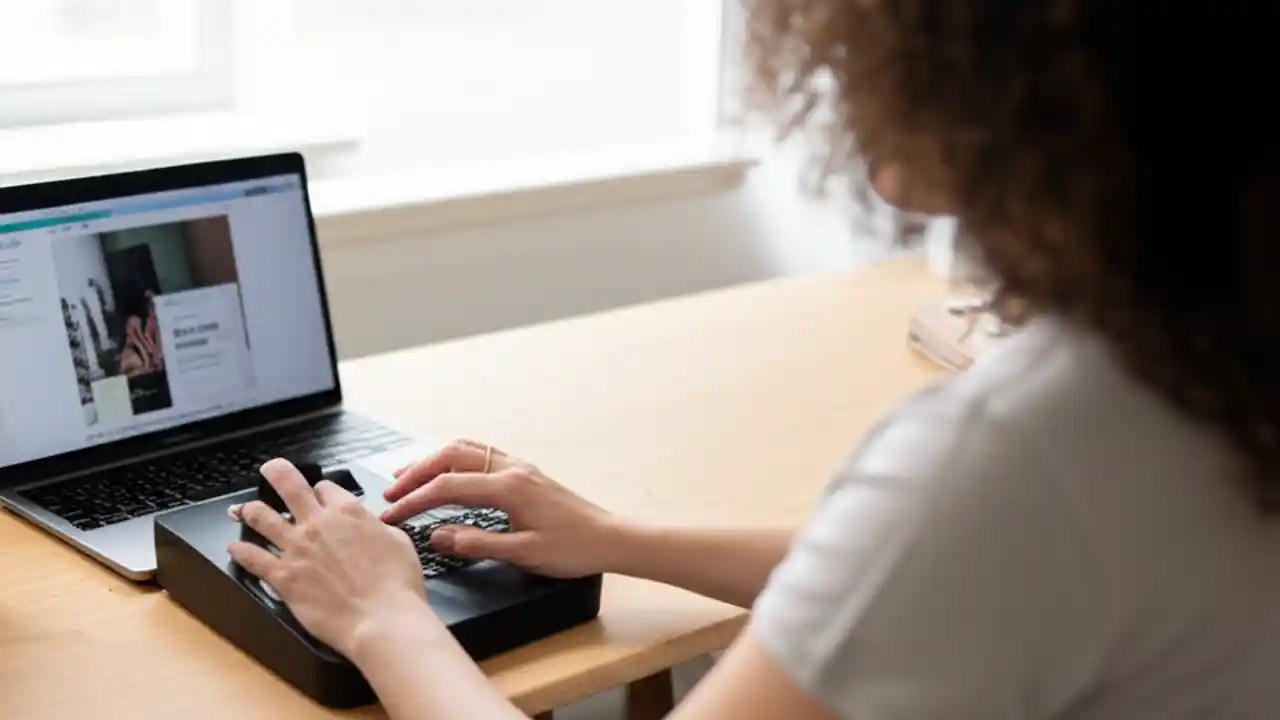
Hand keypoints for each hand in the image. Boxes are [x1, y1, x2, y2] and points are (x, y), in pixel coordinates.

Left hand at [228, 459, 435, 658]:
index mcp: (347, 512)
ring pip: (260, 517)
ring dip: (250, 511)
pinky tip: (235, 548)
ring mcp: (296, 549)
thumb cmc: (395, 585)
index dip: (322, 491)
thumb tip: (369, 524)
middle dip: (275, 473)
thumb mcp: (398, 541)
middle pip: (287, 485)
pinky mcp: (283, 576)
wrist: (381, 619)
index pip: (325, 487)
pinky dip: (239, 551)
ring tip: (244, 510)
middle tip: (270, 471)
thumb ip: (376, 526)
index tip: (321, 497)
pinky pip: (251, 558)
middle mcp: (317, 524)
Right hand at [380, 440, 618, 577]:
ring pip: (465, 450)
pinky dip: (454, 460)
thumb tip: (437, 535)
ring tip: (408, 479)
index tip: (391, 515)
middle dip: (416, 473)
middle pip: (451, 457)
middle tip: (391, 493)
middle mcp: (512, 468)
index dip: (414, 500)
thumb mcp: (523, 553)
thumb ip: (477, 544)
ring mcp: (519, 467)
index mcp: (509, 486)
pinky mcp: (525, 473)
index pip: (448, 487)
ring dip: (434, 462)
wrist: (610, 539)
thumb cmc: (574, 548)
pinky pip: (481, 455)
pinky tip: (446, 474)